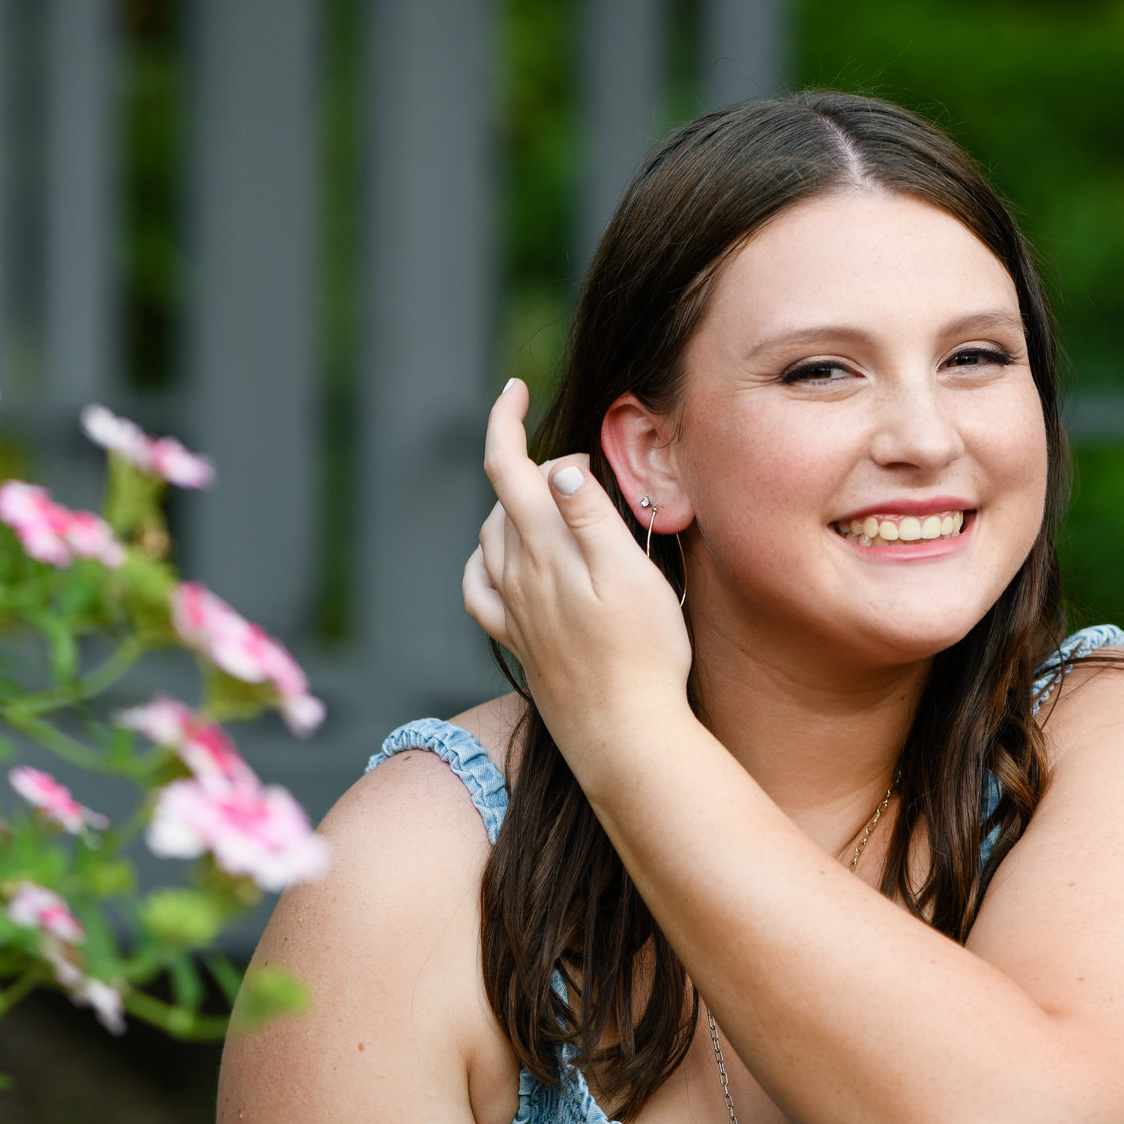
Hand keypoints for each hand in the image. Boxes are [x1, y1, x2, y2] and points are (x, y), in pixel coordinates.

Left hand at [461, 380, 692, 761]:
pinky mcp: (517, 642)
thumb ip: (591, 518)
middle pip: (502, 497)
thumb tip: (561, 468)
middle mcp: (515, 576)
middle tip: (582, 469)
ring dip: (515, 507)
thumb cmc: (641, 655)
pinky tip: (503, 561)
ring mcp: (512, 611)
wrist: (623, 735)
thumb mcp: (629, 576)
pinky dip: (487, 559)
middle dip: (527, 464)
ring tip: (556, 505)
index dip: (504, 419)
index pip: (506, 467)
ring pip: (492, 536)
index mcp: (542, 548)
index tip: (516, 388)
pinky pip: (481, 587)